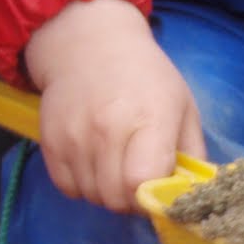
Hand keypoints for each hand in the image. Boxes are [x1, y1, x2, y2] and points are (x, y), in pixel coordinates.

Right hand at [24, 0, 205, 212]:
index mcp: (148, 119)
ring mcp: (75, 136)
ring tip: (114, 165)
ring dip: (106, 192)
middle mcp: (107, 128)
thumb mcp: (183, 107)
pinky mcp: (50, 141)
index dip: (151, 198)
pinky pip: (67, 188)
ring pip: (92, 196)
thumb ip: (192, 156)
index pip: (141, 182)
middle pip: (116, 198)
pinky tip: (93, 163)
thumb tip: (190, 197)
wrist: (89, 44)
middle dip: (130, 200)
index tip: (156, 189)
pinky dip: (82, 185)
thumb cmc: (145, 79)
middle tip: (136, 179)